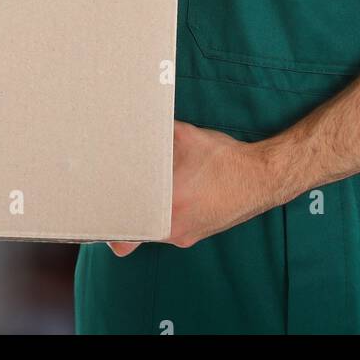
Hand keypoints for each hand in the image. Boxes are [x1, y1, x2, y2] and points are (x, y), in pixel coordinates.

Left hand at [108, 120, 286, 255]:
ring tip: (141, 188)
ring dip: (145, 212)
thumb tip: (131, 121)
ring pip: (154, 229)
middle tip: (111, 195)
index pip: (125, 238)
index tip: (96, 214)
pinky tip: (171, 191)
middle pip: (136, 233)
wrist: (262, 177)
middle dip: (122, 216)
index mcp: (168, 210)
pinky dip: (165, 212)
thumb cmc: (224, 159)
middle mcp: (174, 230)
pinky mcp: (197, 233)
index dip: (108, 229)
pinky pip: (171, 226)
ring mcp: (186, 235)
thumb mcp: (185, 137)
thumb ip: (156, 134)